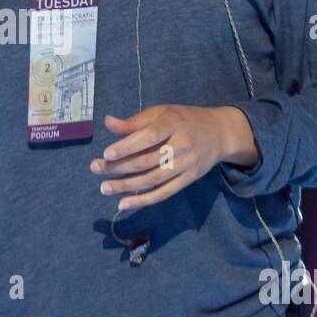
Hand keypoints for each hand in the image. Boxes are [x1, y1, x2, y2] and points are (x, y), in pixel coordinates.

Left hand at [89, 104, 258, 209]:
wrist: (221, 133)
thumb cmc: (184, 119)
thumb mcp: (162, 112)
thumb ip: (135, 121)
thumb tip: (108, 122)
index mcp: (173, 123)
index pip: (149, 136)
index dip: (127, 146)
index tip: (106, 154)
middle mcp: (182, 144)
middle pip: (147, 160)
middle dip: (119, 167)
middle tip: (95, 169)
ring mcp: (186, 165)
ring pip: (153, 179)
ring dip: (126, 186)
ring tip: (105, 188)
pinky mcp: (189, 180)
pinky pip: (164, 193)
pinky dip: (143, 200)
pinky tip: (124, 204)